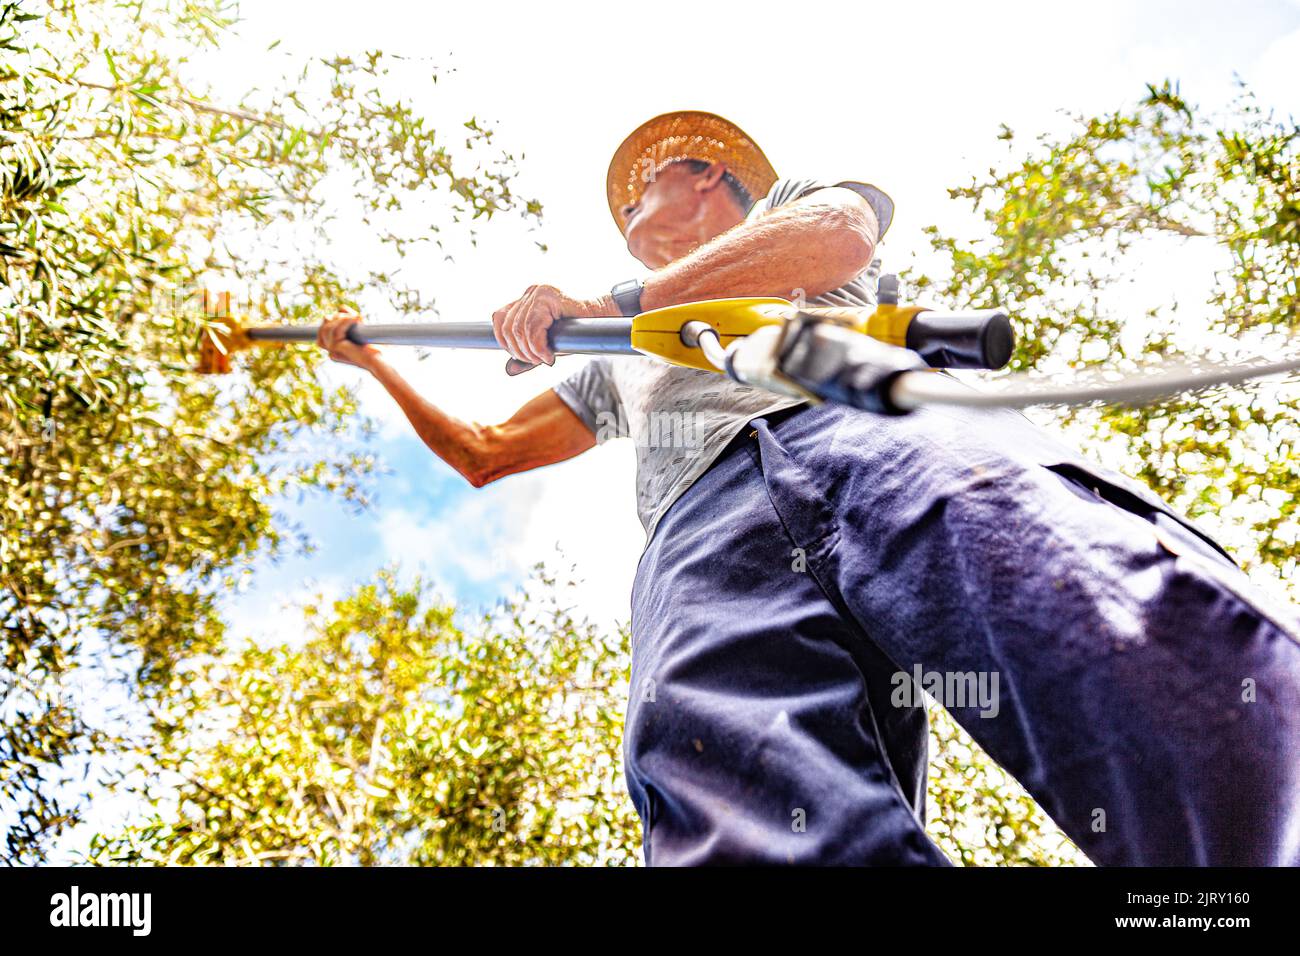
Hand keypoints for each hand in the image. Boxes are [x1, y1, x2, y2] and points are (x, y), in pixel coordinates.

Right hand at [317, 308, 381, 369]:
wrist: (384, 360)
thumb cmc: (375, 347)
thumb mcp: (359, 329)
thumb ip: (347, 319)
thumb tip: (340, 307)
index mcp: (337, 350)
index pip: (323, 332)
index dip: (333, 320)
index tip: (348, 314)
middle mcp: (332, 352)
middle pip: (324, 328)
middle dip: (338, 317)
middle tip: (356, 317)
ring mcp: (333, 351)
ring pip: (327, 328)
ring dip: (341, 318)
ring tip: (356, 318)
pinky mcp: (337, 349)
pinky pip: (335, 331)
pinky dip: (346, 321)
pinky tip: (357, 318)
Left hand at [491, 285, 612, 367]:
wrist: (601, 319)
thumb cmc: (575, 332)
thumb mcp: (546, 345)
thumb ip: (528, 353)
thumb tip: (509, 369)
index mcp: (524, 301)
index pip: (499, 319)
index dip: (504, 342)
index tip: (521, 356)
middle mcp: (529, 293)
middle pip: (508, 327)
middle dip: (520, 351)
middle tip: (537, 361)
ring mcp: (537, 292)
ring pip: (520, 330)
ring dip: (531, 352)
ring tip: (545, 358)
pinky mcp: (547, 296)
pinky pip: (533, 327)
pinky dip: (539, 347)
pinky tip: (550, 355)